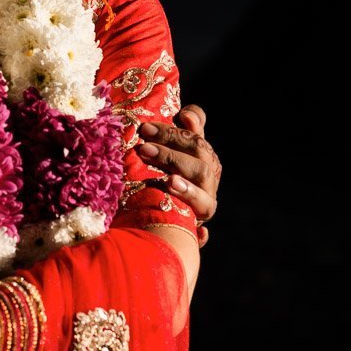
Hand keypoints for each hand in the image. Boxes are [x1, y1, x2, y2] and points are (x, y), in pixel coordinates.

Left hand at [136, 103, 221, 245]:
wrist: (155, 212)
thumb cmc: (161, 170)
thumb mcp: (167, 148)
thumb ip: (178, 130)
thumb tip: (187, 114)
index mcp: (202, 158)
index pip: (198, 141)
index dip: (186, 131)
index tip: (178, 118)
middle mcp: (206, 182)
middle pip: (199, 166)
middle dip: (172, 154)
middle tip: (144, 145)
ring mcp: (202, 207)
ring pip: (204, 199)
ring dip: (187, 189)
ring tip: (169, 181)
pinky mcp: (194, 231)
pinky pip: (199, 236)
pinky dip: (200, 234)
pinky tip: (199, 232)